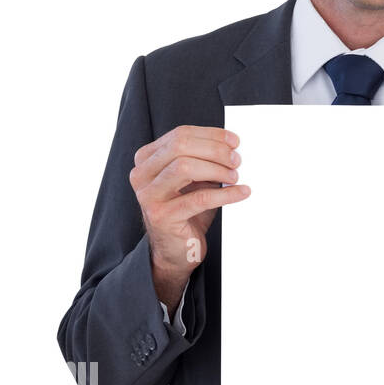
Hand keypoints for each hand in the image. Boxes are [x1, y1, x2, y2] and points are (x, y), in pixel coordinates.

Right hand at [130, 126, 249, 303]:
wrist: (176, 250)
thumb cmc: (188, 210)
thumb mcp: (195, 179)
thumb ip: (205, 158)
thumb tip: (232, 145)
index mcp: (147, 159)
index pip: (180, 134)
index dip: (211, 135)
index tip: (235, 142)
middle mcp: (141, 175)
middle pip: (181, 146)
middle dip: (215, 150)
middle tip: (237, 160)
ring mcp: (148, 196)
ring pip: (185, 167)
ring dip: (218, 169)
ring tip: (235, 177)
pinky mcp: (161, 216)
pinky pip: (199, 198)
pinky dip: (226, 194)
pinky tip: (242, 192)